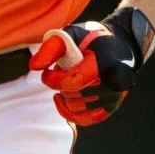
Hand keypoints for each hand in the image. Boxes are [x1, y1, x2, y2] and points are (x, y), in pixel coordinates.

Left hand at [29, 8, 154, 126]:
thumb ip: (52, 48)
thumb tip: (34, 66)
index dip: (52, 79)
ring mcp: (116, 97)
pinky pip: (87, 119)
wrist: (120, 46)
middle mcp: (114, 83)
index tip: (46, 73)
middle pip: (74, 96)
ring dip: (65, 97)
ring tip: (65, 83)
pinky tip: (63, 100)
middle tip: (60, 73)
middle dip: (60, 86)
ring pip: (78, 109)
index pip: (72, 81)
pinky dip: (71, 113)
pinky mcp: (113, 107)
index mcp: (105, 62)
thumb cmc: (93, 38)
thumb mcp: (72, 34)